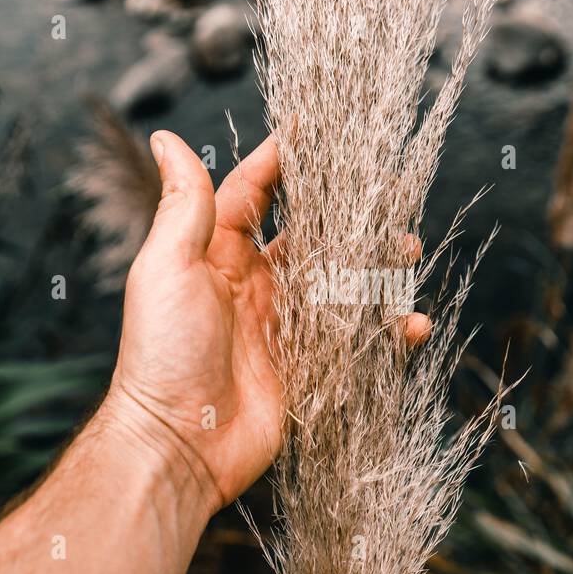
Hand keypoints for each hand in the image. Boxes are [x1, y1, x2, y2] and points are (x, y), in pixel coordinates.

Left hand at [100, 130, 430, 516]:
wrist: (176, 445)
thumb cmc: (161, 352)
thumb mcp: (167, 267)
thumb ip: (182, 204)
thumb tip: (167, 137)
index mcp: (219, 256)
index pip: (254, 193)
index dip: (282, 161)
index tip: (314, 127)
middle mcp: (255, 287)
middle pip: (312, 235)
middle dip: (347, 214)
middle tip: (386, 199)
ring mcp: (285, 329)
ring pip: (343, 284)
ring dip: (377, 267)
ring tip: (408, 251)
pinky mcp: (309, 371)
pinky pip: (358, 343)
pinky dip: (388, 332)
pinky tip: (410, 323)